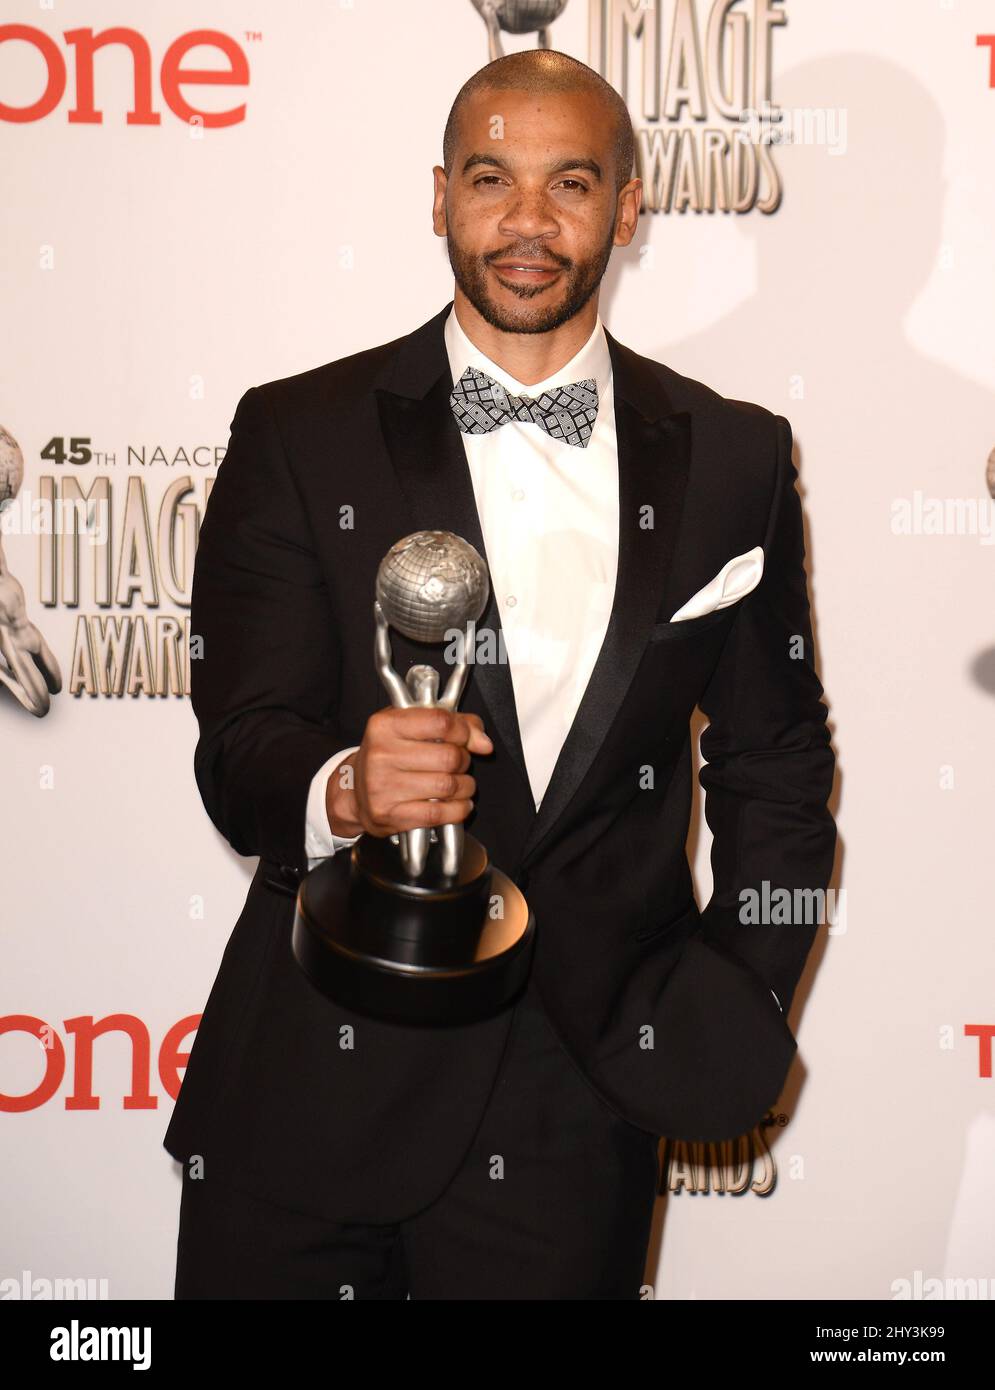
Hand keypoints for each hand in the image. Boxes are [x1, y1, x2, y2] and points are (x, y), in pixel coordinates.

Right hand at [326, 706, 492, 838]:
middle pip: (449, 756)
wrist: (354, 792)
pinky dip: (458, 809)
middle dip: (464, 761)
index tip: (466, 739)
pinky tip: (457, 804)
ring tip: (459, 784)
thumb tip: (483, 743)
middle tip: (458, 764)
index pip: (441, 722)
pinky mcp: (390, 815)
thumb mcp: (411, 726)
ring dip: (465, 787)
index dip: (463, 731)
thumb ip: (454, 723)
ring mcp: (383, 786)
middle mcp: (381, 754)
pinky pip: (439, 813)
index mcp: (385, 725)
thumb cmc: (388, 755)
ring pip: (448, 786)